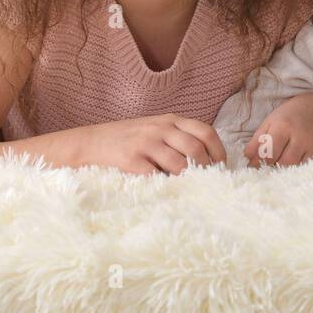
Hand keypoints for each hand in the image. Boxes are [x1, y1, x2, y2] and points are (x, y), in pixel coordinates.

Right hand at [66, 113, 226, 174]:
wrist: (90, 142)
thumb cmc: (127, 138)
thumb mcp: (154, 128)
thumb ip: (177, 136)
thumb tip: (207, 158)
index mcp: (170, 120)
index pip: (205, 132)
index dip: (218, 151)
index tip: (221, 167)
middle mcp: (160, 128)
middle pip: (195, 148)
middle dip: (206, 168)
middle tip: (208, 182)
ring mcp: (145, 143)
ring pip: (179, 164)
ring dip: (188, 179)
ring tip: (190, 189)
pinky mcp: (131, 160)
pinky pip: (157, 176)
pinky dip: (166, 186)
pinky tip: (168, 192)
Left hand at [245, 92, 312, 167]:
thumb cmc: (292, 114)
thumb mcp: (272, 120)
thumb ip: (258, 139)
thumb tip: (248, 159)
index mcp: (283, 126)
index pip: (268, 153)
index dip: (260, 163)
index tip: (256, 168)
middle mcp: (300, 135)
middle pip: (282, 163)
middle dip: (274, 167)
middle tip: (270, 167)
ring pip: (296, 168)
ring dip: (287, 170)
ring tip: (283, 165)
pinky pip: (310, 167)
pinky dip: (302, 169)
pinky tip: (299, 164)